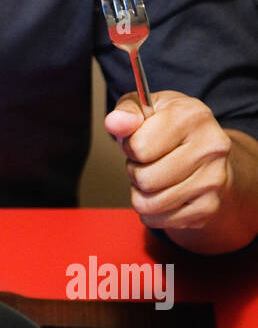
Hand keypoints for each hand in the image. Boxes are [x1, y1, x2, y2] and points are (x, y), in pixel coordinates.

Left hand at [104, 90, 233, 231]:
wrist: (209, 153)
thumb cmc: (171, 128)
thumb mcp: (147, 107)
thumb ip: (127, 111)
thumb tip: (114, 122)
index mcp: (193, 116)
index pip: (140, 147)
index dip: (130, 147)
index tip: (139, 141)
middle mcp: (210, 147)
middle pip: (144, 179)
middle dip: (135, 172)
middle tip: (147, 163)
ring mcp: (213, 180)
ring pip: (149, 203)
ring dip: (141, 194)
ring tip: (155, 176)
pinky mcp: (209, 207)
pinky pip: (160, 220)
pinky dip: (153, 212)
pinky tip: (165, 193)